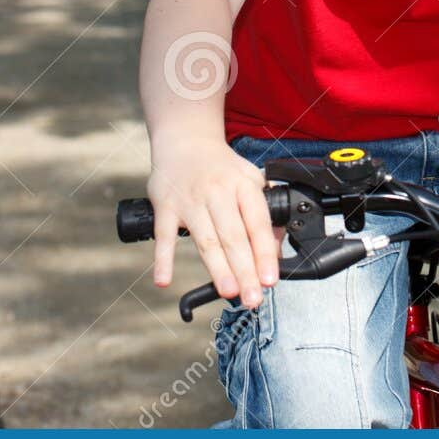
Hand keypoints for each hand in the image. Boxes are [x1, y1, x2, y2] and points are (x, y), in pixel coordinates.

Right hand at [148, 139, 278, 308]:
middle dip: (245, 270)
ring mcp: (190, 200)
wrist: (185, 139)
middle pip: (233, 237)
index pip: (257, 223)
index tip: (271, 278)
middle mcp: (218, 192)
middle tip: (252, 298)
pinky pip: (164, 236)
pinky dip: (162, 259)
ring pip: (205, 239)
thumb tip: (275, 250)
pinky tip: (164, 281)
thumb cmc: (221, 167)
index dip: (265, 252)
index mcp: (243, 186)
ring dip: (217, 268)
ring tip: (229, 292)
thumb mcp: (250, 179)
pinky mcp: (165, 206)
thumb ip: (263, 213)